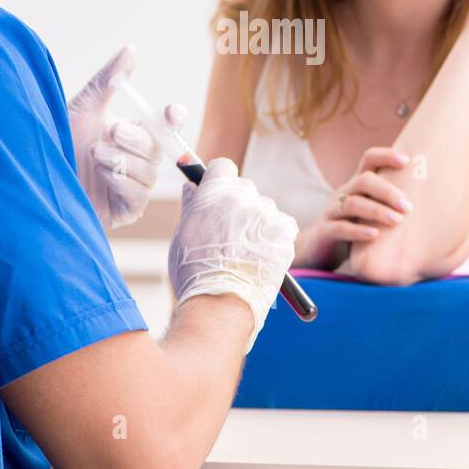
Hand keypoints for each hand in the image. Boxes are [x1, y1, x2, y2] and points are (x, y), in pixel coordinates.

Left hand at [67, 44, 186, 229]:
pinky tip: (100, 174)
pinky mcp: (125, 210)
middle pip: (158, 149)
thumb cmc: (58, 140)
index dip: (174, 119)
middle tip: (110, 132)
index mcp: (133, 134)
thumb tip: (131, 49)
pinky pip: (137, 195)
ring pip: (149, 173)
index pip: (166, 127)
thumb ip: (109, 80)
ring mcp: (133, 186)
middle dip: (137, 139)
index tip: (171, 113)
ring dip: (121, 160)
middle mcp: (137, 160)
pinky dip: (120, 182)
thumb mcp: (83, 107)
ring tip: (94, 154)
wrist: (34, 174)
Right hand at [168, 157, 298, 353]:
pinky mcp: (285, 231)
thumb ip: (191, 206)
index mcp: (214, 192)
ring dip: (256, 223)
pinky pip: (281, 225)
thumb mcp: (182, 234)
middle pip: (243, 188)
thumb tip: (192, 187)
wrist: (221, 302)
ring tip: (244, 253)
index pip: (222, 166)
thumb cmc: (195, 272)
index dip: (218, 179)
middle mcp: (243, 196)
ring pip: (263, 209)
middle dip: (237, 204)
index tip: (215, 194)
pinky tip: (260, 256)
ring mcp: (266, 213)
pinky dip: (273, 237)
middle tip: (227, 233)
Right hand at [295, 147, 412, 268]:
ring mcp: (332, 211)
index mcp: (357, 184)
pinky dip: (358, 231)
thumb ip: (393, 201)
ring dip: (377, 211)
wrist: (319, 248)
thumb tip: (436, 198)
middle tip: (408, 206)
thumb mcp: (371, 209)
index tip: (407, 160)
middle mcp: (344, 192)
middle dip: (388, 191)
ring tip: (397, 221)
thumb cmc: (355, 226)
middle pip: (363, 181)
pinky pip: (339, 228)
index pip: (369, 159)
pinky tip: (375, 235)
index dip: (386, 155)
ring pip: (352, 203)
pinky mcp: (324, 231)